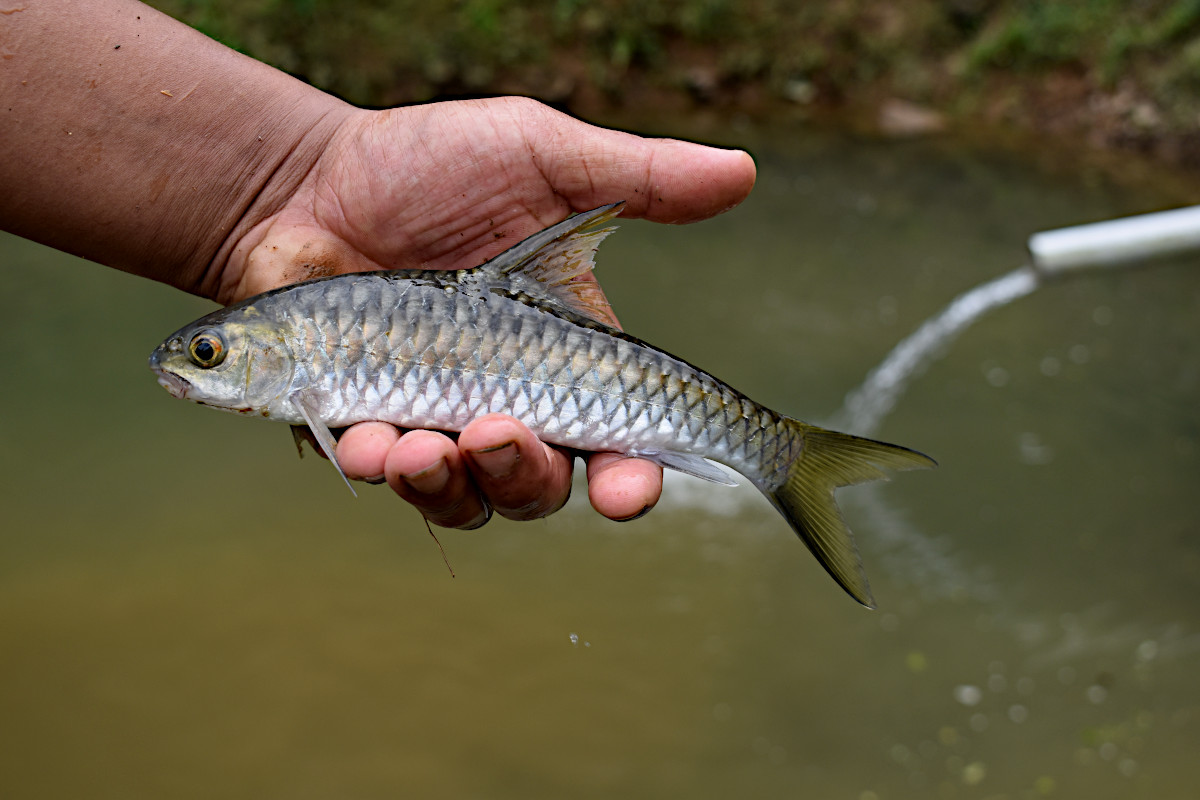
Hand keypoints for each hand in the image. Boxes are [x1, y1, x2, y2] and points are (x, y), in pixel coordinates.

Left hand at [222, 97, 755, 526]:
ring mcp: (434, 421)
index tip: (630, 487)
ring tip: (417, 447)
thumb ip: (636, 177)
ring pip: (466, 498)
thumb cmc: (426, 165)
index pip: (618, 436)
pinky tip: (366, 442)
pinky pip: (383, 476)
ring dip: (449, 486)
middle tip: (497, 433)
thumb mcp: (539, 158)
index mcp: (562, 354)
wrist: (306, 182)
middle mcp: (505, 401)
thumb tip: (741, 170)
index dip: (634, 475)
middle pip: (543, 484)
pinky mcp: (365, 427)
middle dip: (530, 478)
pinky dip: (378, 469)